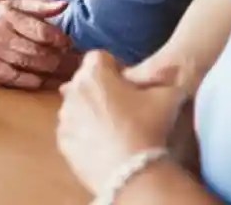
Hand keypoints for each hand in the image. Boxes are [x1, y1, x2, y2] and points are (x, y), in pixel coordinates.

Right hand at [0, 0, 72, 88]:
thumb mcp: (14, 4)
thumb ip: (40, 5)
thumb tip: (64, 5)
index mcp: (7, 15)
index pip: (40, 31)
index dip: (59, 40)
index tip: (69, 44)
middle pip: (36, 51)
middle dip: (57, 59)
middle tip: (70, 63)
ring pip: (27, 66)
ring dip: (49, 72)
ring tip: (62, 72)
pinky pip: (14, 79)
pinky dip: (33, 81)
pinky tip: (43, 80)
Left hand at [57, 50, 188, 193]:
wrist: (132, 173)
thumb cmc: (149, 128)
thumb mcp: (168, 97)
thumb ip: (162, 80)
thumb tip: (163, 78)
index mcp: (94, 73)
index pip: (100, 56)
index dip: (115, 66)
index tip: (128, 82)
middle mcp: (73, 91)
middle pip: (84, 81)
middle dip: (101, 88)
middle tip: (123, 106)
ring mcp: (64, 118)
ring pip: (76, 106)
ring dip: (90, 111)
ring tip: (115, 128)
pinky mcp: (62, 142)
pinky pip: (73, 131)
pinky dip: (84, 134)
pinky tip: (104, 145)